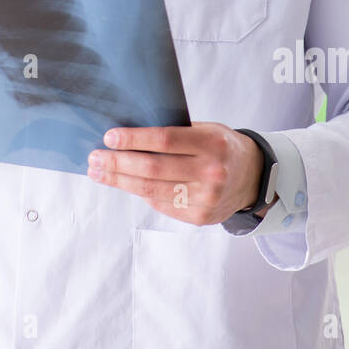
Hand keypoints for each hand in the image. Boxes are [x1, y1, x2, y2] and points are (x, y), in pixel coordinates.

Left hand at [86, 121, 274, 225]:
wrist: (253, 177)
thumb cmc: (221, 146)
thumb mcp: (206, 130)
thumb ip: (175, 133)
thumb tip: (128, 135)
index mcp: (212, 144)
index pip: (164, 140)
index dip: (134, 139)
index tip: (109, 137)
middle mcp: (211, 173)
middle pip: (153, 168)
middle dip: (118, 163)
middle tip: (95, 157)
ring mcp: (206, 199)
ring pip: (151, 190)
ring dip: (120, 181)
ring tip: (99, 172)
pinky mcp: (199, 217)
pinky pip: (161, 204)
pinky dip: (140, 192)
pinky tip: (125, 183)